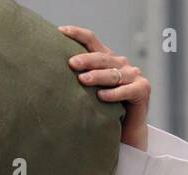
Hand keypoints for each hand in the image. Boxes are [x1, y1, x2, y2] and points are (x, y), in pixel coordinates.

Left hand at [59, 24, 149, 151]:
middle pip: (102, 57)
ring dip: (98, 76)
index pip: (92, 41)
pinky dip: (114, 93)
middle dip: (86, 59)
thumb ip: (76, 79)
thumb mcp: (87, 92)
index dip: (77, 34)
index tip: (60, 31)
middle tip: (71, 64)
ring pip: (114, 73)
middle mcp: (121, 64)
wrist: (125, 131)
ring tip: (83, 80)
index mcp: (106, 60)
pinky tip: (101, 96)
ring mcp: (133, 76)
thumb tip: (45, 74)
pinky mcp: (142, 90)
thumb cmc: (102, 111)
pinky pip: (127, 90)